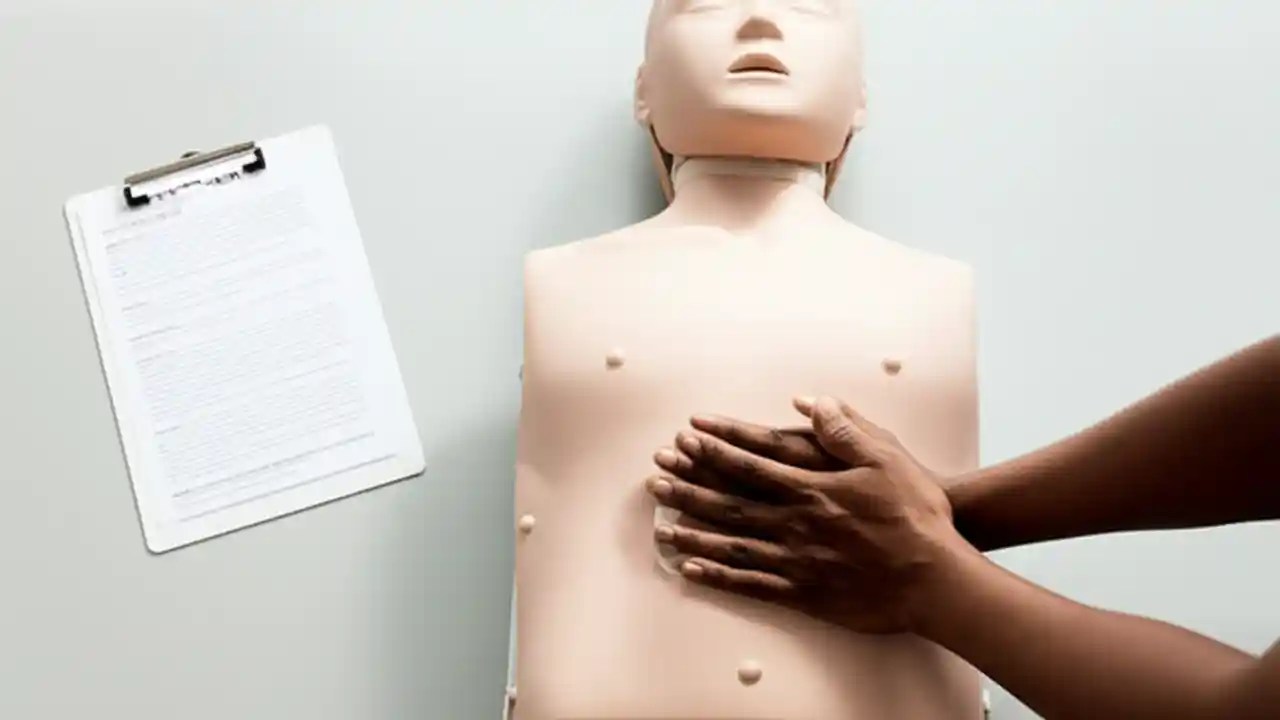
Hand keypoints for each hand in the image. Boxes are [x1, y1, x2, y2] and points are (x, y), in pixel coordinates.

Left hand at [646, 396, 970, 633]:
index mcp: (811, 487)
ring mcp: (796, 561)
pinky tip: (692, 570)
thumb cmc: (916, 516)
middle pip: (729, 503)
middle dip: (688, 490)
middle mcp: (795, 523)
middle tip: (654, 481)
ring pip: (731, 544)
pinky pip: (751, 584)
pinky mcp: (805, 593)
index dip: (714, 450)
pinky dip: (718, 576)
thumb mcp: (887, 458)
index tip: (683, 440)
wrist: (937, 579)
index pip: (750, 464)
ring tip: (659, 527)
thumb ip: (844, 429)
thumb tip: (811, 402)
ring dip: (693, 533)